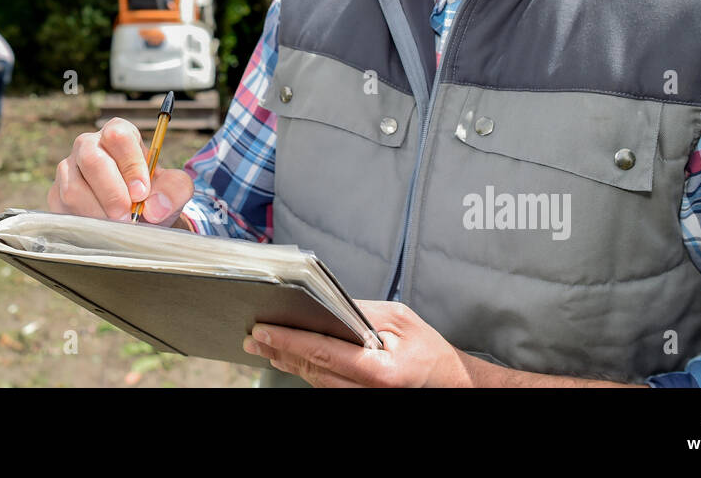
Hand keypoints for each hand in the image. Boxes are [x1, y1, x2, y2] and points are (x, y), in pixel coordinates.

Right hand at [47, 118, 193, 224]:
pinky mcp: (56, 194)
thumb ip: (174, 190)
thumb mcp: (173, 189)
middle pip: (92, 159)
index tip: (141, 193)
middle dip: (111, 193)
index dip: (130, 164)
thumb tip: (154, 207)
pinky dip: (85, 225)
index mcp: (119, 134)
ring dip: (98, 213)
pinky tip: (101, 230)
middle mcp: (89, 145)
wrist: (138, 218)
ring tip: (117, 227)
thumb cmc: (154, 195)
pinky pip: (63, 210)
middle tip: (127, 217)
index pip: (118, 136)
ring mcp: (68, 169)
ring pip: (74, 189)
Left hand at [243, 300, 475, 387]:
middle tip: (252, 337)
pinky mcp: (358, 397)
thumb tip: (325, 303)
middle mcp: (366, 390)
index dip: (289, 340)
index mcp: (378, 370)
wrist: (449, 383)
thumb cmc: (428, 350)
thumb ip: (361, 312)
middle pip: (311, 369)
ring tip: (262, 344)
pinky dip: (304, 369)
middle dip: (279, 351)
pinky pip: (324, 384)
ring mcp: (361, 398)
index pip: (323, 352)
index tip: (263, 330)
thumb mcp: (400, 320)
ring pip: (314, 380)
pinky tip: (287, 356)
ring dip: (286, 361)